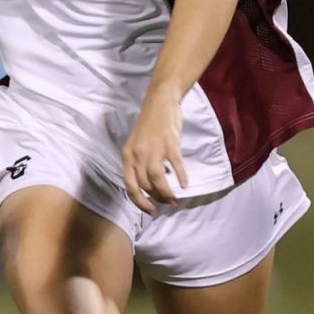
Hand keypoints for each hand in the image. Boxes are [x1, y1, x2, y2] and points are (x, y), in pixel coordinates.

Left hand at [121, 91, 187, 213]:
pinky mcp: (169, 144)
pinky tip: (185, 185)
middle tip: (166, 203)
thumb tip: (156, 181)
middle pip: (144, 185)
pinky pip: (176, 165)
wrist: (160, 102)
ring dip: (166, 193)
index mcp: (127, 156)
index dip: (139, 201)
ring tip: (174, 199)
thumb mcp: (138, 145)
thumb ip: (142, 163)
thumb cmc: (150, 125)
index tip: (150, 211)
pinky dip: (181, 176)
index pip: (129, 185)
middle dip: (156, 198)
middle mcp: (137, 155)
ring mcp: (153, 149)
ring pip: (157, 179)